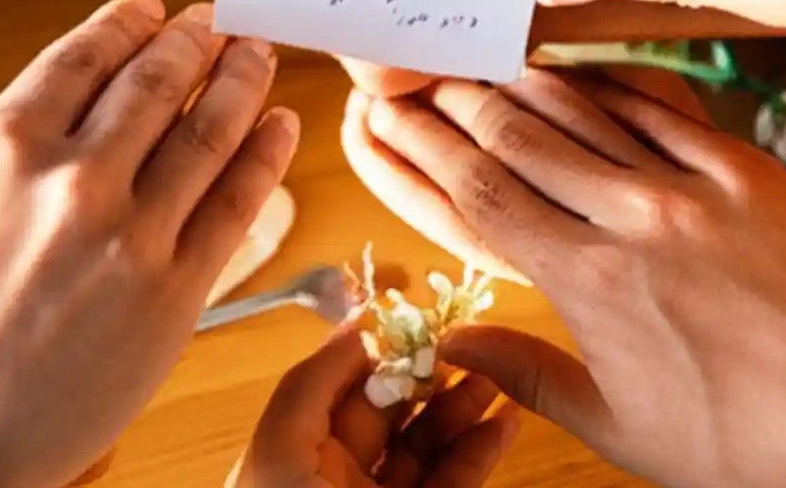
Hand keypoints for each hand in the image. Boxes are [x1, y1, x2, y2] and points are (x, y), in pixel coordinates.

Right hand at [0, 0, 299, 487]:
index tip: (156, 8)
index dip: (129, 23)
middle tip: (221, 22)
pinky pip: (237, 202)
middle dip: (197, 42)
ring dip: (243, 81)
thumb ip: (7, 157)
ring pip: (208, 132)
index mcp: (0, 149)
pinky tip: (281, 123)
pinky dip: (266, 153)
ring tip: (259, 55)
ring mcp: (131, 235)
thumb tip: (68, 117)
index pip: (84, 57)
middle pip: (157, 83)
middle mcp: (73, 180)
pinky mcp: (176, 290)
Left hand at [227, 328, 517, 486]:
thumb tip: (359, 322)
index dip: (377, 347)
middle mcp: (334, 477)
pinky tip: (505, 425)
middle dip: (431, 372)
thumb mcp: (280, 456)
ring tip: (501, 377)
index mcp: (290, 453)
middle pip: (388, 410)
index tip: (419, 314)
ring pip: (426, 446)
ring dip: (464, 410)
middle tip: (474, 339)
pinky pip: (450, 485)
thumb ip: (314, 385)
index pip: (337, 383)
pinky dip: (477, 455)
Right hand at [341, 67, 785, 484]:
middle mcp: (633, 221)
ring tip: (481, 65)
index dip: (423, 153)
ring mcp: (693, 185)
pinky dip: (610, 81)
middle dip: (456, 105)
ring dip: (521, 83)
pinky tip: (579, 69)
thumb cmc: (747, 438)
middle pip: (517, 139)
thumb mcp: (622, 429)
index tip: (388, 124)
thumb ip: (529, 375)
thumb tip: (456, 344)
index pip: (481, 197)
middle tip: (420, 78)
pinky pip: (662, 104)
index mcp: (591, 286)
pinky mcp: (747, 168)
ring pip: (582, 110)